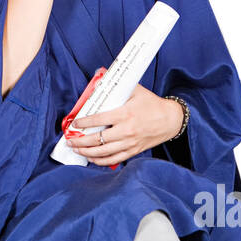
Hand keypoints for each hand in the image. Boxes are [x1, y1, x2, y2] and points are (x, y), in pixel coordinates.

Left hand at [66, 84, 184, 166]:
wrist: (171, 120)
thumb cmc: (152, 104)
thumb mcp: (135, 90)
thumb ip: (116, 87)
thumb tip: (99, 80)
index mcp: (125, 114)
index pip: (99, 120)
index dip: (84, 122)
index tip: (75, 123)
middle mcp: (126, 130)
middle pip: (98, 139)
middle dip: (80, 141)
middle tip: (70, 140)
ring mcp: (130, 143)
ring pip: (104, 152)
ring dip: (87, 152)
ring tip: (76, 149)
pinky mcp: (133, 151)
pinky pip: (114, 159)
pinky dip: (101, 161)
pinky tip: (91, 158)